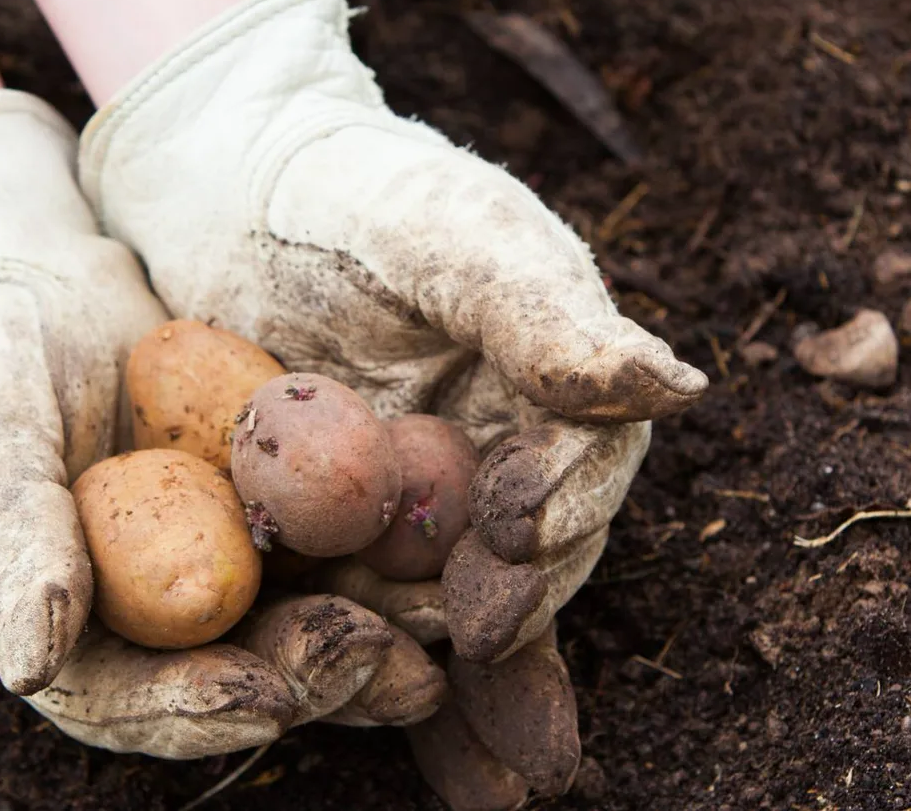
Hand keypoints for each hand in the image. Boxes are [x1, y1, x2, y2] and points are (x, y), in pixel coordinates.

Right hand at [0, 91, 397, 758]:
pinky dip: (381, 545)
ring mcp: (208, 556)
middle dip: (311, 676)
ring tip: (441, 638)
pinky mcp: (264, 498)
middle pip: (231, 670)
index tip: (267, 700)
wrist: (14, 271)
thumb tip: (32, 661)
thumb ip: (7, 544)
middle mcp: (143, 610)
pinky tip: (444, 545)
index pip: (125, 698)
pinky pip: (328, 533)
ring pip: (297, 612)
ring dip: (371, 631)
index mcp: (59, 627)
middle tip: (388, 668)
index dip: (193, 709)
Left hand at [76, 0, 706, 664]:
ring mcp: (424, 500)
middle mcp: (505, 450)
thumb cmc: (359, 192)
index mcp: (553, 384)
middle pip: (533, 554)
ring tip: (448, 718)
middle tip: (478, 636)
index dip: (566, 505)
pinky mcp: (345, 531)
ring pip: (460, 597)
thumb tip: (677, 388)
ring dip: (456, 656)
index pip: (584, 463)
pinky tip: (399, 720)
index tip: (525, 539)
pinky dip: (389, 660)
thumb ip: (549, 313)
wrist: (232, 190)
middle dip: (516, 605)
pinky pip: (376, 607)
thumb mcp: (454, 236)